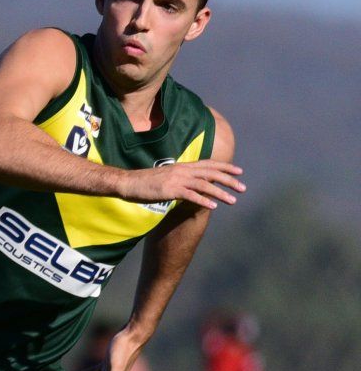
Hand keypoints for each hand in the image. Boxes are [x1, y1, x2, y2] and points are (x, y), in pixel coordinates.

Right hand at [118, 159, 243, 210]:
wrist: (128, 182)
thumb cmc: (145, 181)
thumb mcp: (166, 177)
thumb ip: (180, 179)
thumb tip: (192, 185)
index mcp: (182, 166)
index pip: (208, 164)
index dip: (225, 167)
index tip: (239, 171)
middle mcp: (182, 171)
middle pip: (211, 173)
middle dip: (229, 180)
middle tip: (243, 188)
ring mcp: (177, 180)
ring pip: (205, 184)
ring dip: (221, 192)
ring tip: (233, 200)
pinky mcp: (170, 190)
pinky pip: (191, 195)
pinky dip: (203, 200)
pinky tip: (214, 206)